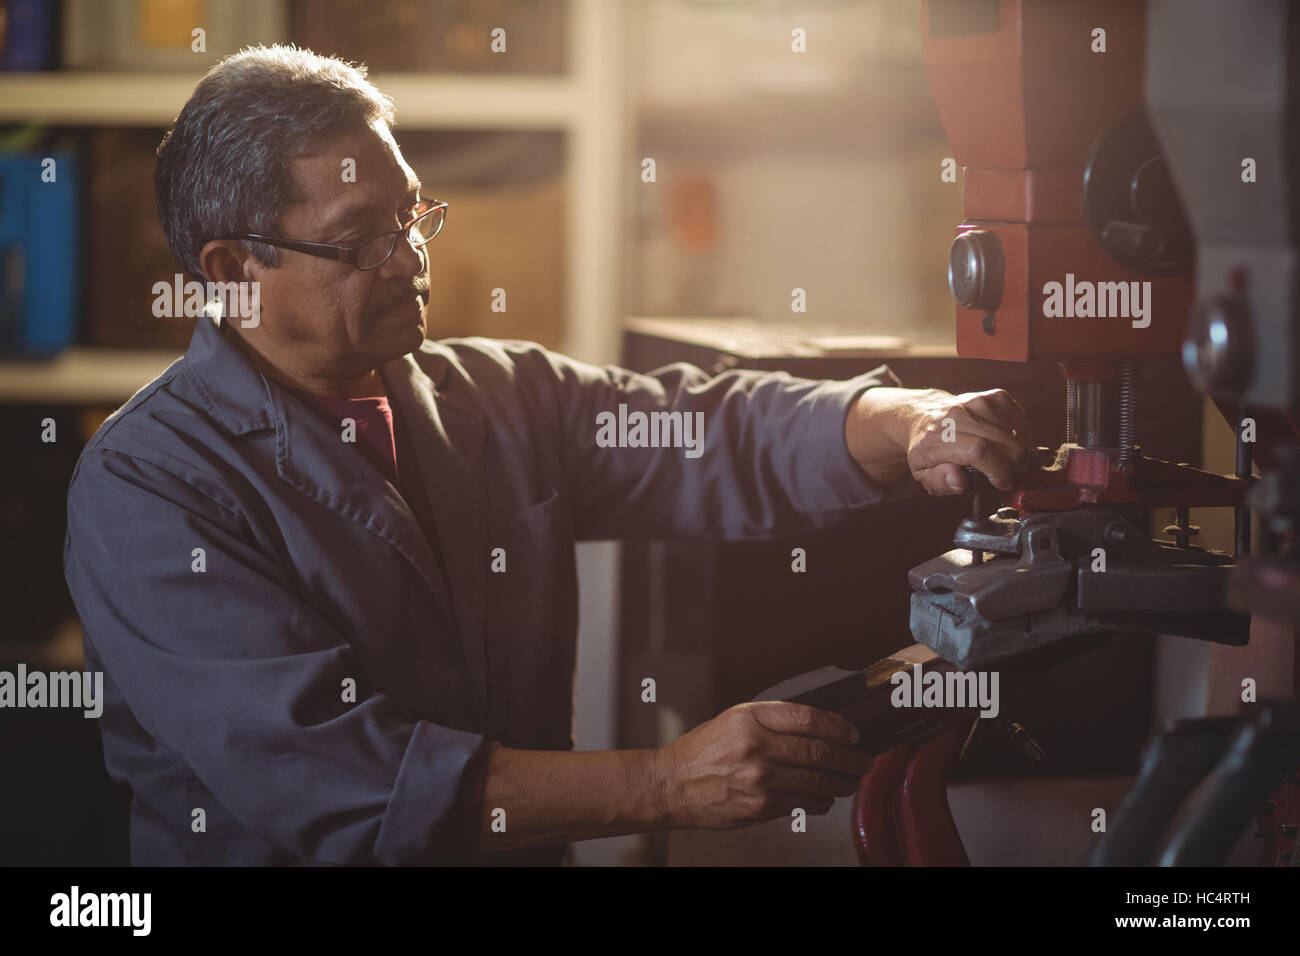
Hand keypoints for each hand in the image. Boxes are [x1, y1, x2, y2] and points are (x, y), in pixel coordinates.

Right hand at [654, 701, 871, 828]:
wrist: (672, 785)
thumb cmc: (702, 751)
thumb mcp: (734, 719)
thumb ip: (772, 720)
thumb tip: (818, 728)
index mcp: (750, 717)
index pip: (809, 718)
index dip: (838, 727)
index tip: (853, 734)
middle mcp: (757, 745)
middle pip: (819, 751)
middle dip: (849, 758)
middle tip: (863, 760)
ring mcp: (760, 779)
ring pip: (817, 781)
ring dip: (842, 782)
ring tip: (851, 781)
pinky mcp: (761, 806)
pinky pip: (803, 804)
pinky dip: (820, 801)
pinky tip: (825, 798)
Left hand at [902, 387, 1035, 494]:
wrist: (926, 416)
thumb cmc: (929, 450)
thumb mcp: (924, 474)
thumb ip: (939, 481)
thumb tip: (958, 480)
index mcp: (936, 438)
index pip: (978, 451)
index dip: (999, 471)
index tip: (1003, 483)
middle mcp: (957, 416)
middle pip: (1003, 444)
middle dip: (1012, 467)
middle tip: (1004, 476)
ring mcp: (978, 403)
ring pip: (1015, 436)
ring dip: (1014, 453)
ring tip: (998, 459)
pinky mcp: (995, 397)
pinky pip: (1020, 422)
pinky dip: (1018, 437)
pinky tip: (1003, 443)